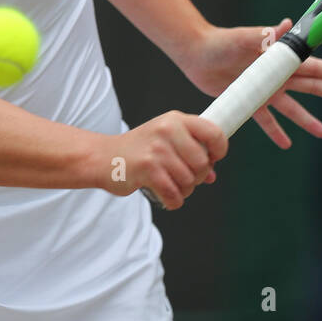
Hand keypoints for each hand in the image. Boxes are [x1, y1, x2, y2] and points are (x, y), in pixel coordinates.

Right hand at [102, 111, 227, 209]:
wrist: (102, 157)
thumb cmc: (137, 149)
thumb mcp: (165, 140)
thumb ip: (190, 151)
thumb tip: (212, 174)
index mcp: (176, 120)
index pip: (214, 133)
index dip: (219, 150)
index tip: (212, 159)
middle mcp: (168, 130)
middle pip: (203, 163)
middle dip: (197, 177)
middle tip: (184, 177)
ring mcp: (157, 150)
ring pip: (189, 181)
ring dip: (183, 190)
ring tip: (170, 184)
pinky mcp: (147, 169)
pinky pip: (174, 194)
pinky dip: (173, 201)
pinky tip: (165, 196)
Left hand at [177, 19, 321, 148]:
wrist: (197, 54)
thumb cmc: (222, 42)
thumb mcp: (244, 37)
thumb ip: (266, 35)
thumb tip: (288, 24)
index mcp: (278, 57)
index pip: (309, 65)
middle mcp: (275, 74)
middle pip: (308, 85)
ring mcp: (264, 89)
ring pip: (291, 107)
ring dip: (307, 120)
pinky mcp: (250, 101)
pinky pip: (265, 120)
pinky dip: (275, 131)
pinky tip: (286, 144)